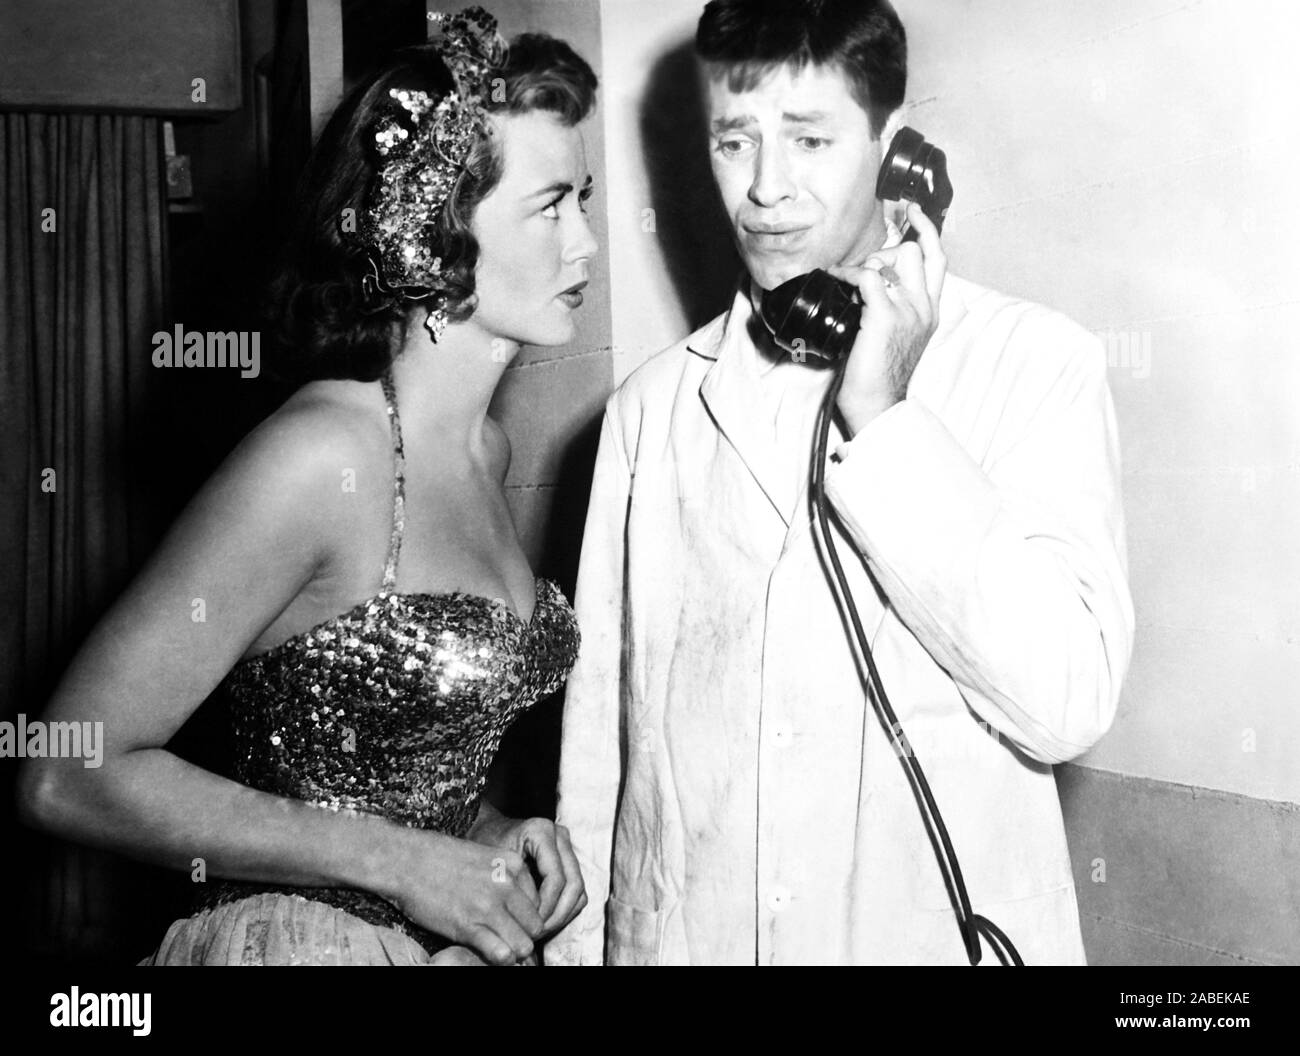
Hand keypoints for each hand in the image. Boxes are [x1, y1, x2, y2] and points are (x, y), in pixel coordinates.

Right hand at [385, 828, 545, 965]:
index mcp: (514, 865)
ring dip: (514, 951)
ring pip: (525, 944)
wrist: (406, 859)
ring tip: (499, 947)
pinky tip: (487, 952)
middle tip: (507, 939)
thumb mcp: (485, 859)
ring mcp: (489, 906)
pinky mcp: (468, 926)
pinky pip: (502, 953)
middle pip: (536, 926)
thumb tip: (518, 909)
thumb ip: (506, 880)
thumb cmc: (441, 859)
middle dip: (524, 936)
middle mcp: (507, 885)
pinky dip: (499, 959)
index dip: (527, 918)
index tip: (514, 923)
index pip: (540, 903)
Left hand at [469, 806, 587, 937]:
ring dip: (563, 915)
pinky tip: (545, 922)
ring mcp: (567, 848)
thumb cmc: (484, 847)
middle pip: (573, 884)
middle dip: (557, 914)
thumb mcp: (492, 864)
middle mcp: (560, 836)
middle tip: (538, 933)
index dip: (546, 906)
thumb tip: (528, 922)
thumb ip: (511, 887)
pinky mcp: (569, 861)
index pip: (555, 877)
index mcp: (541, 831)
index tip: (529, 925)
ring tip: (540, 930)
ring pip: (579, 890)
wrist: (485, 832)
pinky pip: (576, 891)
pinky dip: (565, 910)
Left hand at [830, 201, 946, 436]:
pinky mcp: (884, 317)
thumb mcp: (898, 339)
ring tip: (849, 277)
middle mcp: (925, 307)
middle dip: (890, 247)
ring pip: (898, 257)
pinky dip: (849, 272)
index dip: (926, 230)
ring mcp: (907, 311)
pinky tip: (837, 278)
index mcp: (931, 312)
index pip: (938, 259)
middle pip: (920, 250)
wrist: (878, 407)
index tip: (913, 213)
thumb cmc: (880, 378)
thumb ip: (894, 312)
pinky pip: (868, 276)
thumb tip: (870, 290)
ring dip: (870, 260)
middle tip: (867, 261)